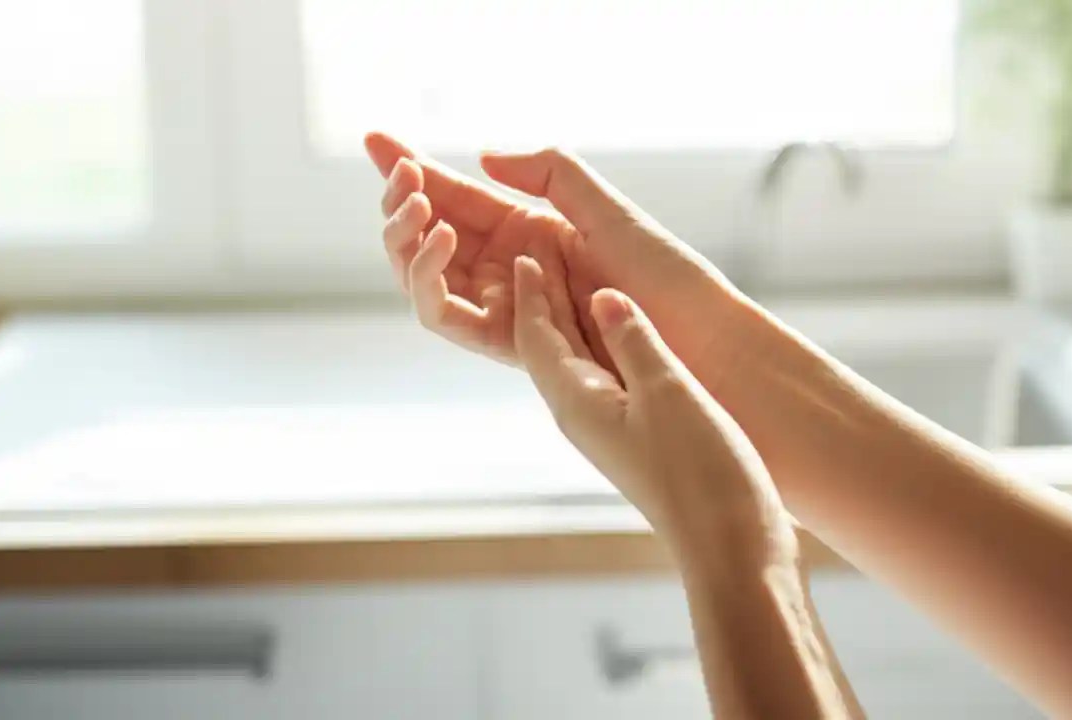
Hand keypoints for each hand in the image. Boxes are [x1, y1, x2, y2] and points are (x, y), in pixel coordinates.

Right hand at [364, 133, 737, 370]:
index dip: (414, 170)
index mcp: (531, 230)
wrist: (696, 337)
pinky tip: (441, 239)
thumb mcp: (605, 207)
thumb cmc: (663, 272)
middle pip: (431, 234)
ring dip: (406, 239)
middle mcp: (512, 269)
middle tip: (399, 174)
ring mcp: (509, 307)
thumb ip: (548, 173)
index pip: (458, 196)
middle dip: (400, 202)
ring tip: (416, 204)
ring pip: (426, 277)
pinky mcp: (511, 343)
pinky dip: (430, 281)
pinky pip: (449, 318)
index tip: (375, 140)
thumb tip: (483, 157)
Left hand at [511, 255, 787, 546]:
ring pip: (581, 359)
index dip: (532, 288)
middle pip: (551, 344)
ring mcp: (612, 429)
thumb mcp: (666, 389)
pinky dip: (611, 341)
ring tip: (582, 270)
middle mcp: (583, 415)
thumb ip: (631, 338)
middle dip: (546, 295)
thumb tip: (601, 294)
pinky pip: (611, 377)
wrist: (732, 545)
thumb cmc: (699, 471)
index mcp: (576, 401)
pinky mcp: (641, 438)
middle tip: (547, 242)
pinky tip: (629, 326)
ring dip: (577, 315)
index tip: (529, 243)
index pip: (535, 333)